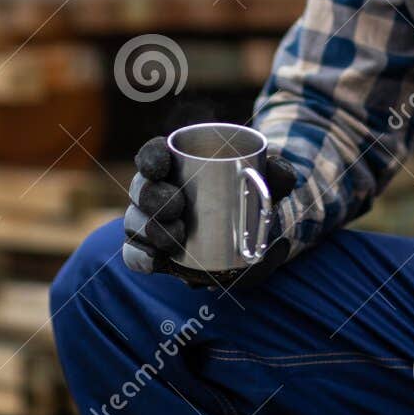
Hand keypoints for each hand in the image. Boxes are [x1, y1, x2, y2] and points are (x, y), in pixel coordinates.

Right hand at [122, 135, 298, 288]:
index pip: (153, 154)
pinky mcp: (153, 253)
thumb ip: (278, 174)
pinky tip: (155, 259)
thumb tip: (279, 173)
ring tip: (175, 236)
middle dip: (153, 197)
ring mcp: (152, 224)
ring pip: (134, 222)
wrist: (253, 236)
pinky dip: (141, 257)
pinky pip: (134, 256)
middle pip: (141, 189)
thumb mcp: (269, 185)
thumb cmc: (254, 199)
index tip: (162, 165)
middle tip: (177, 207)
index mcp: (177, 165)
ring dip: (149, 228)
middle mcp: (158, 192)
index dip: (151, 157)